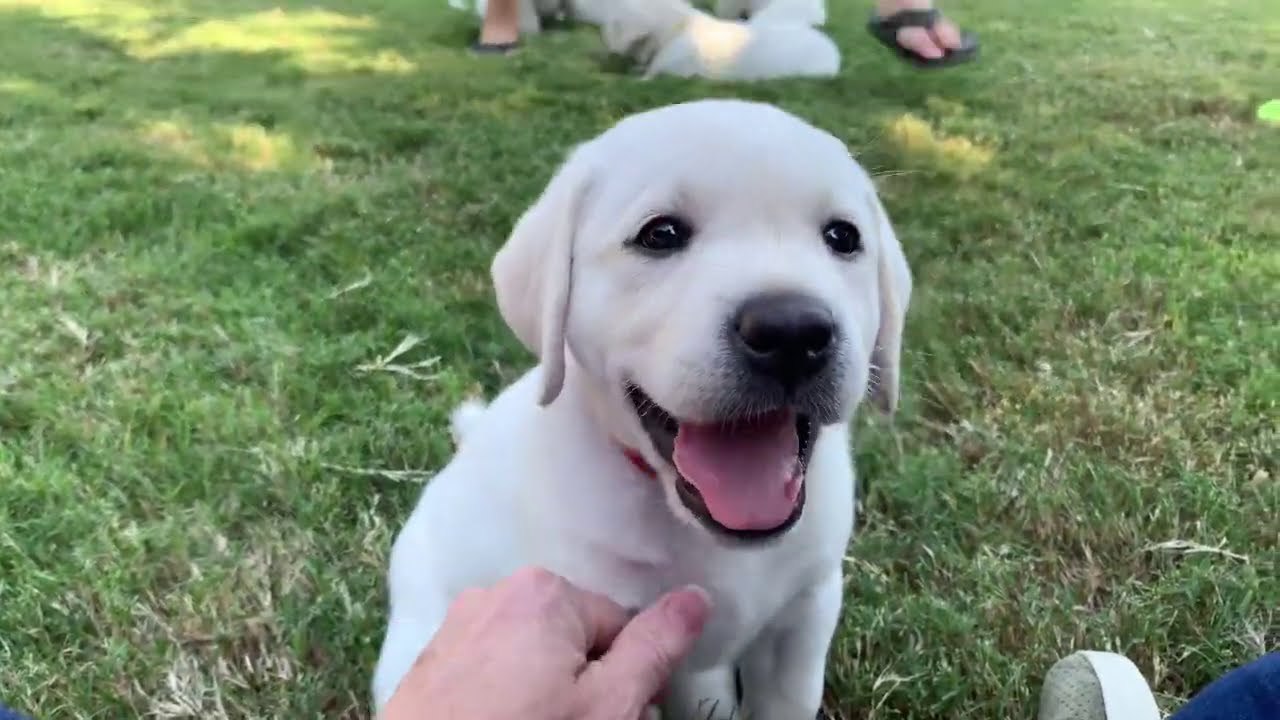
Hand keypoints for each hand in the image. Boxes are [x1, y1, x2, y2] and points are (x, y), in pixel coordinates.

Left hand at [382, 566, 711, 719]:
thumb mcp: (608, 706)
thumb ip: (655, 648)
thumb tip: (697, 598)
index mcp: (545, 591)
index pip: (620, 627)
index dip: (627, 678)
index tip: (614, 717)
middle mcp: (497, 593)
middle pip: (575, 639)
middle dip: (587, 685)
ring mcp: (459, 627)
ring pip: (533, 657)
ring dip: (547, 694)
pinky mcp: (434, 662)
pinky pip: (493, 670)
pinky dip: (505, 700)